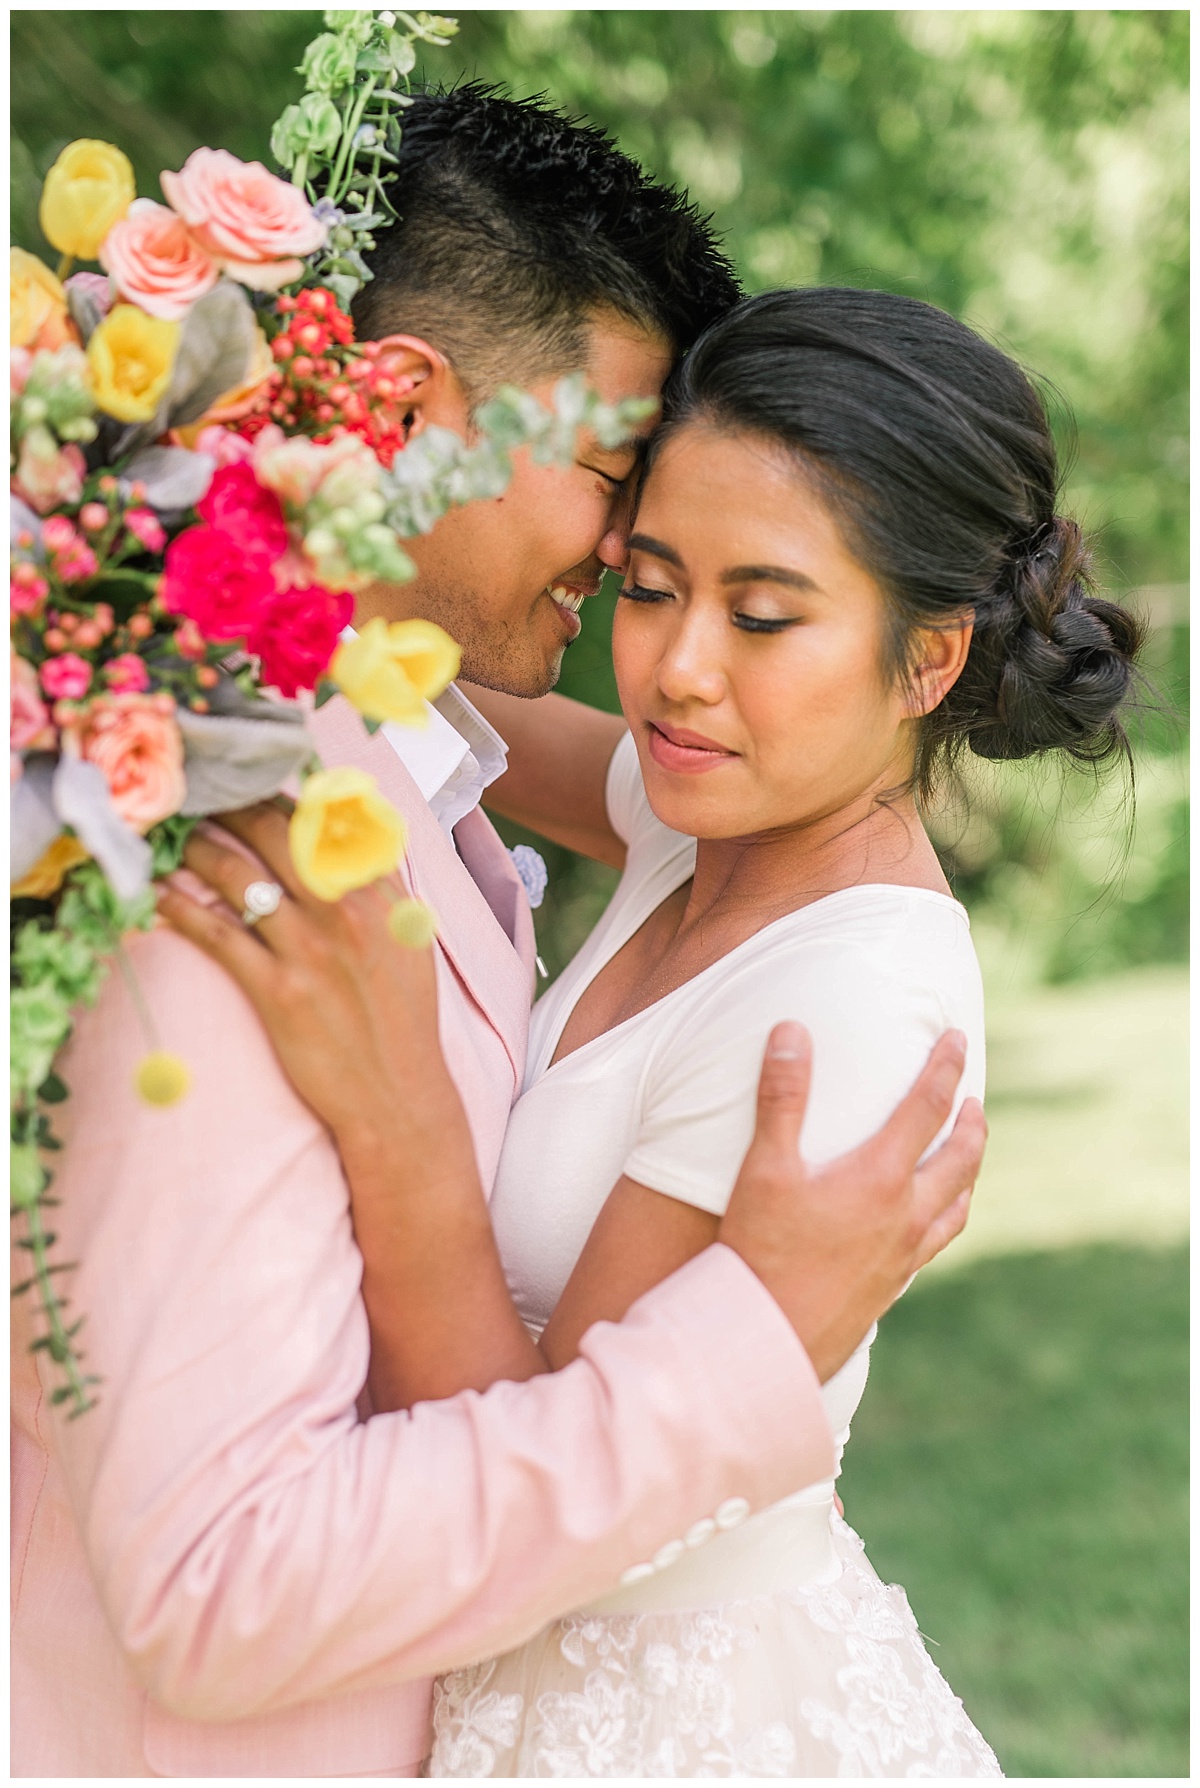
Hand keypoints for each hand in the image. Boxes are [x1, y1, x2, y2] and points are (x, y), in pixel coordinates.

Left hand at [156, 804, 455, 1154]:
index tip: (243, 784)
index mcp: (378, 892)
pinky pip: (216, 934)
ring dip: (196, 849)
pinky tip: (157, 895)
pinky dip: (180, 908)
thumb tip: (353, 831)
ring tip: (169, 839)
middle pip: (272, 833)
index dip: (274, 796)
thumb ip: (378, 883)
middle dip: (226, 807)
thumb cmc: (401, 1016)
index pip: (321, 819)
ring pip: (237, 877)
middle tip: (194, 798)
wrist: (397, 1093)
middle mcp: (346, 911)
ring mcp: (311, 951)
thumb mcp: (409, 937)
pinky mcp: (278, 992)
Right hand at [718, 1022, 984, 1383]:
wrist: (768, 1339)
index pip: (927, 1106)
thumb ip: (782, 1096)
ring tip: (967, 1155)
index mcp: (880, 1178)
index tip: (956, 1037)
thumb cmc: (760, 1250)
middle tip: (972, 1099)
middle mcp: (906, 1215)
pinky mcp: (894, 1285)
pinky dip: (946, 1217)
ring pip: (957, 1204)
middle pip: (960, 1158)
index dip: (944, 1066)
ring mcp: (905, 1255)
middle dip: (970, 1122)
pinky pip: (937, 1242)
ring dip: (968, 1171)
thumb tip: (792, 1030)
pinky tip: (929, 1220)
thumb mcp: (763, 1167)